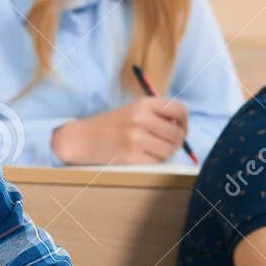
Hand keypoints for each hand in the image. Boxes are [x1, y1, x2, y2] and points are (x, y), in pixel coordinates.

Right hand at [51, 97, 188, 164]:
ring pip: (170, 150)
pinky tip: (144, 156)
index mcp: (143, 103)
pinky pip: (157, 162)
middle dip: (177, 141)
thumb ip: (158, 114)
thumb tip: (182, 127)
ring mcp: (135, 139)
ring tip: (155, 150)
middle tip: (168, 143)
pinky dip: (155, 161)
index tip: (179, 128)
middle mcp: (140, 119)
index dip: (184, 121)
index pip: (179, 110)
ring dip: (167, 153)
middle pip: (177, 134)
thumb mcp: (133, 110)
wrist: (82, 138)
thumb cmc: (111, 125)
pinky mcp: (131, 157)